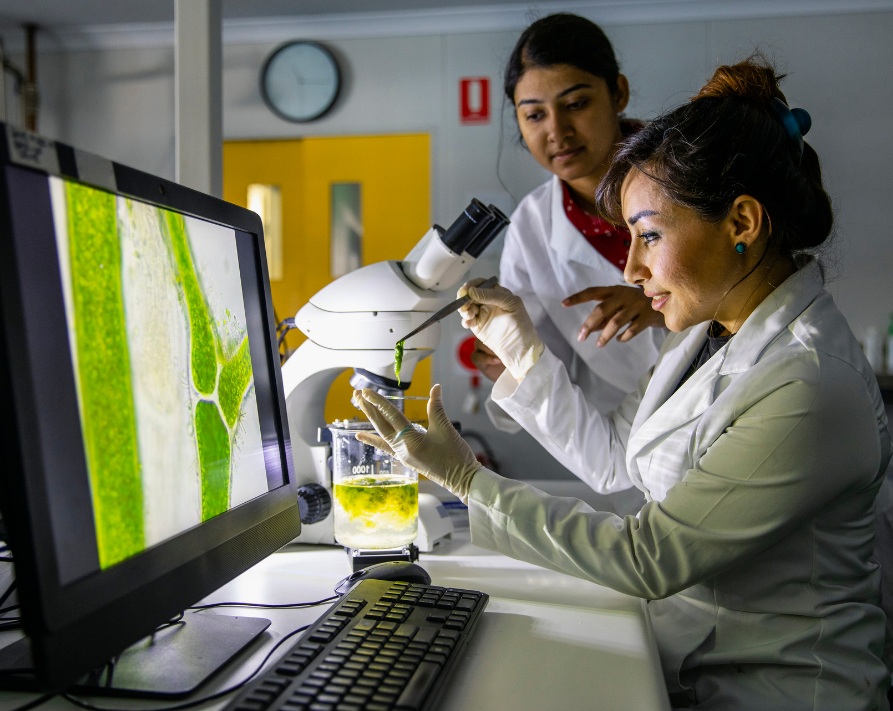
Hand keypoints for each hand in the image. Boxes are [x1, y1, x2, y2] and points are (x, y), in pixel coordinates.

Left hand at [354, 384, 480, 500]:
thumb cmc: (456, 456)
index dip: (379, 402)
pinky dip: (374, 439)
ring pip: (382, 434)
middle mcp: (403, 449)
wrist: (462, 480)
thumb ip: (437, 407)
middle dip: (368, 409)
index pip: (391, 417)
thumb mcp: (446, 429)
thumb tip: (435, 388)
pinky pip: (385, 446)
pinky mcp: (406, 458)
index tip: (366, 392)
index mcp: (411, 441)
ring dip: (371, 419)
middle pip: (381, 425)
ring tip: (359, 407)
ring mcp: (403, 455)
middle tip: (356, 394)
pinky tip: (361, 435)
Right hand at [457, 278, 544, 380]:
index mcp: (499, 293)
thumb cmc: (522, 326)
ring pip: (467, 306)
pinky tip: (469, 323)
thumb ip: (492, 296)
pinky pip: (467, 320)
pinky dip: (465, 320)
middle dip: (465, 298)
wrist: (521, 349)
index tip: (466, 291)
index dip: (472, 284)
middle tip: (465, 305)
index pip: (482, 283)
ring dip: (464, 309)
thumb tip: (472, 291)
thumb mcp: (511, 304)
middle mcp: (489, 302)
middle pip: (471, 294)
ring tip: (469, 315)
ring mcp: (482, 314)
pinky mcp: (478, 326)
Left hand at [562, 285, 664, 346]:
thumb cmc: (636, 305)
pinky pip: (632, 329)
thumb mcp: (619, 305)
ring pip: (616, 322)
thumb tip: (590, 328)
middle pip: (602, 309)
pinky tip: (619, 340)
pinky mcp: (648, 316)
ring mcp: (636, 305)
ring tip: (598, 344)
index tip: (564, 303)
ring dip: (605, 335)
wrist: (667, 302)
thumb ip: (605, 315)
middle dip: (589, 325)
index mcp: (615, 290)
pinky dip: (623, 337)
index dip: (578, 297)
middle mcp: (624, 296)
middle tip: (580, 337)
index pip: (593, 292)